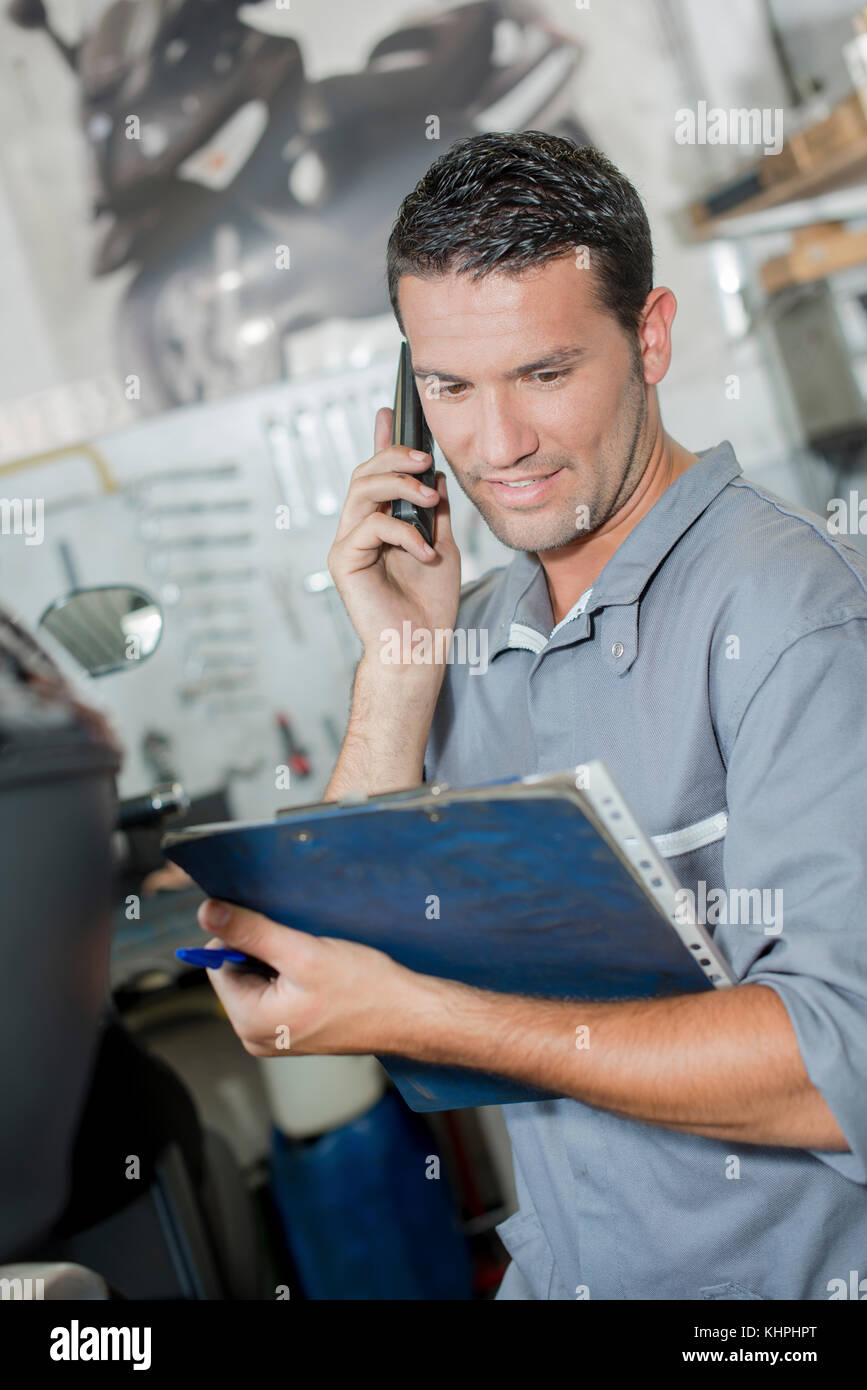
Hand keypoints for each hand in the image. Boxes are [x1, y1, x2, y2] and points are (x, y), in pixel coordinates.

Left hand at [196, 898, 415, 1056]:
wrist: (408, 1015)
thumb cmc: (364, 989)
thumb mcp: (303, 952)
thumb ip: (252, 932)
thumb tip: (207, 912)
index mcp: (249, 1022)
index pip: (218, 963)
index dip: (244, 939)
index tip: (280, 935)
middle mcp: (255, 1036)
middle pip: (237, 971)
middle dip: (266, 952)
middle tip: (304, 951)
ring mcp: (275, 1036)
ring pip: (259, 978)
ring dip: (282, 961)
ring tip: (316, 964)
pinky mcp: (293, 1030)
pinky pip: (277, 991)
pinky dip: (294, 975)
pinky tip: (322, 976)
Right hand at [327, 407, 460, 660]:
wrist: (420, 644)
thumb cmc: (430, 602)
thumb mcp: (443, 543)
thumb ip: (437, 509)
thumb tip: (436, 472)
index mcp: (380, 521)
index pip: (376, 472)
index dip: (381, 441)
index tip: (389, 412)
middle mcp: (358, 528)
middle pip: (364, 473)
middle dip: (395, 457)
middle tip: (425, 459)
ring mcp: (348, 543)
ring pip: (361, 490)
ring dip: (399, 485)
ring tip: (430, 499)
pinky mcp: (343, 561)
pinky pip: (370, 526)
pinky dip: (402, 532)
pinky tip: (424, 552)